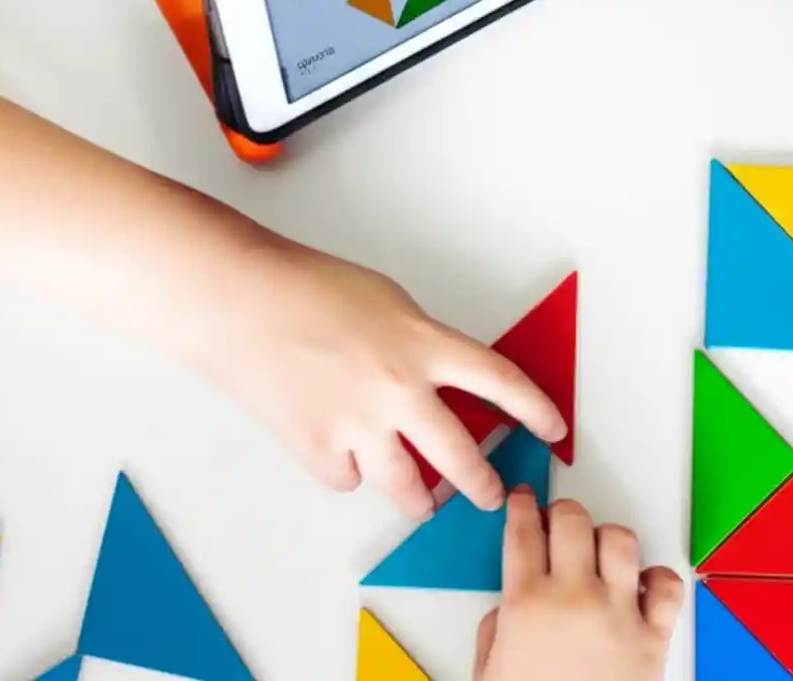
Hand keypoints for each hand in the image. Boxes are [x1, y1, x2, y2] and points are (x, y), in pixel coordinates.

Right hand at [195, 241, 565, 518]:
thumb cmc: (306, 289)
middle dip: (484, 486)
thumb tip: (442, 383)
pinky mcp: (320, 450)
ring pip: (411, 490)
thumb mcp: (387, 302)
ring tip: (427, 504)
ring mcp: (360, 426)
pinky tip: (342, 451)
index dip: (536, 410)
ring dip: (424, 502)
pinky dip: (351, 471)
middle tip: (490, 495)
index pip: (502, 383)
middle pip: (464, 459)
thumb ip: (422, 345)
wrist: (240, 303)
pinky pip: (350, 479)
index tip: (552, 428)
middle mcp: (401, 391)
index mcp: (424, 345)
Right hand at [473, 488, 683, 680]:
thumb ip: (500, 621)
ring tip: (599, 554)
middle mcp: (573, 598)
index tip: (524, 499)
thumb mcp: (491, 664)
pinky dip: (657, 578)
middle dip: (562, 514)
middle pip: (572, 520)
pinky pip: (667, 585)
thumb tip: (517, 596)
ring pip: (620, 539)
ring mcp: (618, 614)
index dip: (522, 506)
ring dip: (606, 538)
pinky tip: (640, 587)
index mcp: (525, 602)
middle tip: (558, 525)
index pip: (522, 530)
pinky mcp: (653, 637)